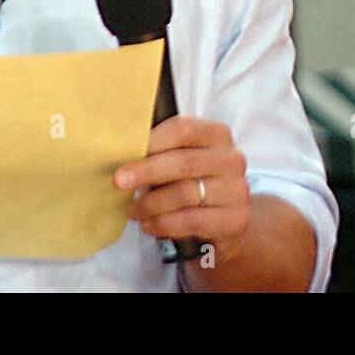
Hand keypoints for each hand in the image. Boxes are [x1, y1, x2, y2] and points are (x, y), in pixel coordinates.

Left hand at [114, 116, 250, 262]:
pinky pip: (191, 221)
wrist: (226, 217)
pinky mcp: (235, 218)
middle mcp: (232, 159)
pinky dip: (163, 223)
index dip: (153, 141)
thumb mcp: (182, 157)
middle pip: (184, 162)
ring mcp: (236, 189)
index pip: (184, 129)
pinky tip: (148, 224)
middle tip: (118, 182)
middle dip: (147, 171)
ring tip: (133, 210)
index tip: (125, 153)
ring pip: (185, 194)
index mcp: (217, 134)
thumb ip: (160, 150)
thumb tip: (120, 150)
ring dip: (151, 203)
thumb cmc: (194, 180)